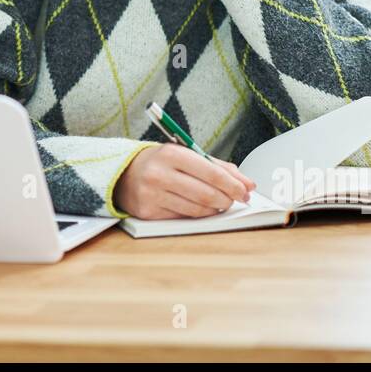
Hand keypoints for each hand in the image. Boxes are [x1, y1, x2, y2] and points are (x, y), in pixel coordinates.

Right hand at [114, 143, 256, 218]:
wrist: (124, 173)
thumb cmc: (161, 163)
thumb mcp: (186, 155)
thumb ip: (217, 167)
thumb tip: (247, 183)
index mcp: (171, 154)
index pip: (211, 173)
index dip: (233, 184)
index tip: (246, 190)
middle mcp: (159, 174)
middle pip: (206, 193)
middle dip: (227, 199)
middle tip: (236, 199)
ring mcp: (152, 195)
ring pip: (197, 209)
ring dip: (215, 208)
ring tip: (220, 203)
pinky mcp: (148, 212)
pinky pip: (183, 217)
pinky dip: (198, 214)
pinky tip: (202, 208)